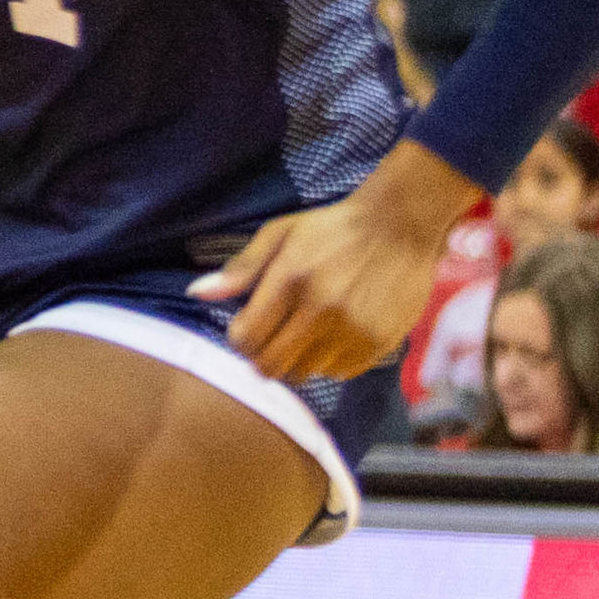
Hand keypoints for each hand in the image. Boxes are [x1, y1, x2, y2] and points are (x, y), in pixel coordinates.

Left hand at [191, 140, 478, 378]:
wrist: (402, 224)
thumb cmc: (333, 228)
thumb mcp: (280, 233)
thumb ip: (241, 268)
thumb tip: (197, 293)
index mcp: (291, 281)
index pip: (246, 339)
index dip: (239, 339)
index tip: (247, 329)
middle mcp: (322, 311)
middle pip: (271, 366)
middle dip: (262, 357)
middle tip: (271, 339)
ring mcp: (354, 330)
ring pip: (305, 374)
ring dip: (297, 361)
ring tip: (305, 334)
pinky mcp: (380, 343)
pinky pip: (339, 373)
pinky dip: (330, 362)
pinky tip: (333, 336)